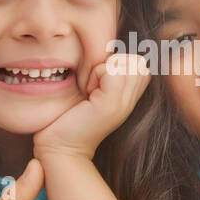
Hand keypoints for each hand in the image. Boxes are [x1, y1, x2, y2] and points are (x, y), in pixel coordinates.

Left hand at [34, 53, 150, 160]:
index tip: (97, 87)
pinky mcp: (112, 103)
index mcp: (130, 96)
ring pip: (122, 62)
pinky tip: (87, 95)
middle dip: (109, 65)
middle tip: (92, 89)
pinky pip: (111, 69)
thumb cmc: (70, 118)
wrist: (61, 148)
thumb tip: (111, 51)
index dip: (115, 65)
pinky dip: (95, 76)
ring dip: (100, 70)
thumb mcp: (93, 92)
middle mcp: (132, 100)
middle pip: (134, 59)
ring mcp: (125, 102)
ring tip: (89, 92)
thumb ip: (107, 74)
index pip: (138, 61)